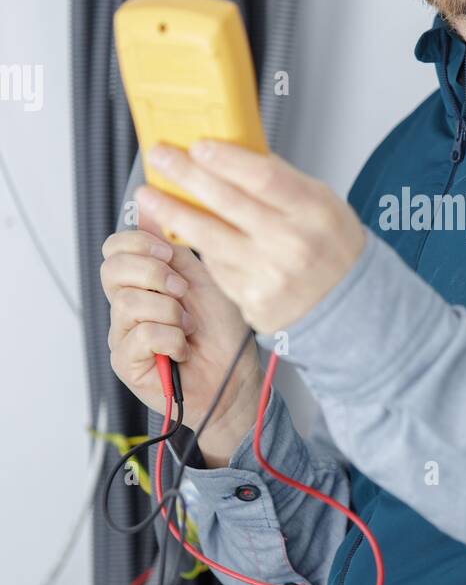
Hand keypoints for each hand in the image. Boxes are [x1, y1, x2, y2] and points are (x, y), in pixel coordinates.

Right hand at [100, 225, 264, 448]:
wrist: (234, 377)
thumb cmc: (222, 331)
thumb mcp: (204, 279)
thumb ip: (174, 249)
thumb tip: (149, 208)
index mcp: (142, 281)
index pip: (114, 249)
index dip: (138, 243)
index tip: (167, 253)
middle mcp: (127, 305)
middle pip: (111, 270)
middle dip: (153, 275)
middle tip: (182, 291)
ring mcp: (123, 333)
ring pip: (129, 303)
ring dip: (170, 313)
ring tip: (188, 326)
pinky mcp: (125, 362)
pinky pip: (141, 335)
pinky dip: (172, 340)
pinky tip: (183, 349)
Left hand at [133, 140, 366, 335]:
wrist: (350, 301)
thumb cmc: (332, 244)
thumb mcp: (321, 201)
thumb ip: (279, 178)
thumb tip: (230, 151)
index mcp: (313, 211)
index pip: (262, 177)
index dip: (225, 159)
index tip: (196, 145)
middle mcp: (292, 244)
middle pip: (227, 203)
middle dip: (186, 176)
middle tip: (160, 157)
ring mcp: (271, 277)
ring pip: (209, 240)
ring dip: (172, 214)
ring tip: (148, 196)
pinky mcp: (254, 302)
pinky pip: (217, 268)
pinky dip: (201, 249)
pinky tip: (188, 234)